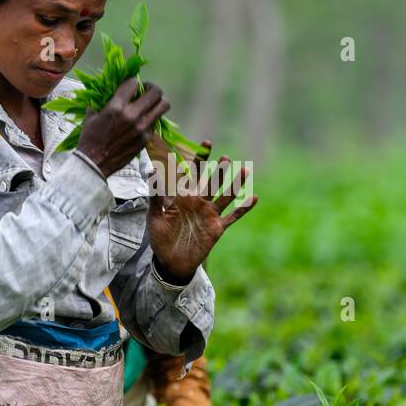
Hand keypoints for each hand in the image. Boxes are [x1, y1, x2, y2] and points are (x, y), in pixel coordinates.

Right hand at [78, 79, 168, 177]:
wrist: (95, 163)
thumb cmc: (90, 138)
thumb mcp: (92, 114)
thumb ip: (103, 99)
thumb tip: (111, 88)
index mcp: (116, 107)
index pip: (134, 83)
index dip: (132, 82)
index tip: (130, 86)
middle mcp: (132, 116)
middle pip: (155, 92)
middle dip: (151, 88)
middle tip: (146, 91)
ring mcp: (142, 128)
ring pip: (163, 106)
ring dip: (158, 101)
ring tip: (150, 103)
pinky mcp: (146, 138)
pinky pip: (156, 122)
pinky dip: (151, 118)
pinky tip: (142, 121)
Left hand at [148, 141, 257, 282]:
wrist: (170, 262)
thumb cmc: (160, 238)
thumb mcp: (154, 216)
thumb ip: (155, 195)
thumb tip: (151, 170)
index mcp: (184, 195)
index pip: (194, 172)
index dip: (201, 158)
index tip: (208, 143)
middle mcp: (199, 201)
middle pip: (213, 181)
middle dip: (220, 170)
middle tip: (226, 158)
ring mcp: (210, 214)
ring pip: (226, 196)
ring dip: (235, 185)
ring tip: (245, 171)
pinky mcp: (217, 228)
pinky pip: (233, 217)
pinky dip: (243, 209)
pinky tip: (254, 198)